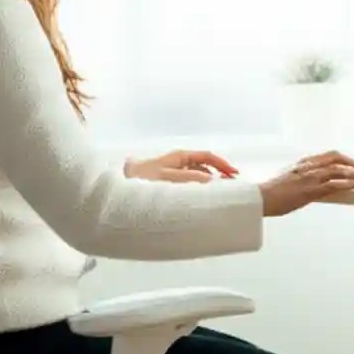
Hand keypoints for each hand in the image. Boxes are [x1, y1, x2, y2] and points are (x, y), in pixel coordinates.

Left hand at [124, 150, 239, 182]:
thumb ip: (189, 178)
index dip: (223, 164)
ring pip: (199, 174)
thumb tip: (211, 179)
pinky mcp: (170, 183)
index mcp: (180, 156)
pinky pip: (190, 183)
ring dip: (211, 182)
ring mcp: (175, 172)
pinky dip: (200, 188)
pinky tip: (203, 197)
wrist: (118, 185)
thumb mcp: (167, 177)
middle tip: (233, 186)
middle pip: (206, 165)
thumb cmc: (142, 179)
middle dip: (220, 173)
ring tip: (221, 193)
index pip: (208, 156)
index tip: (235, 175)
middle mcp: (179, 162)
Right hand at [258, 150, 353, 216]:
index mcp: (304, 162)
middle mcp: (309, 166)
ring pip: (340, 171)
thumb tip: (315, 181)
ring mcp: (311, 178)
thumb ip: (303, 175)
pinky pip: (335, 185)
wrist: (260, 198)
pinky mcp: (311, 191)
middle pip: (338, 159)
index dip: (346, 159)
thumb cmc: (271, 191)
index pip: (330, 155)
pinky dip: (350, 184)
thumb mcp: (289, 177)